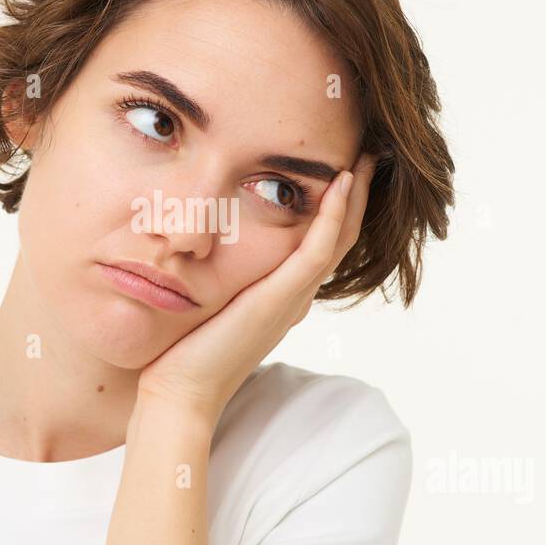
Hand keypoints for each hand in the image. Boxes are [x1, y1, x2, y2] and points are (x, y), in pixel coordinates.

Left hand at [135, 151, 377, 421]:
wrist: (179, 391)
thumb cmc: (183, 351)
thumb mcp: (208, 299)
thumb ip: (219, 274)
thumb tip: (201, 240)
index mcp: (284, 296)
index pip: (322, 242)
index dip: (338, 205)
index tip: (340, 166)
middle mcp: (296, 296)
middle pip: (341, 236)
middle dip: (356, 194)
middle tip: (367, 153)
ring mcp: (293, 299)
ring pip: (339, 239)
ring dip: (354, 196)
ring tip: (364, 158)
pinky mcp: (280, 300)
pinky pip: (317, 251)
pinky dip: (332, 216)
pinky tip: (339, 185)